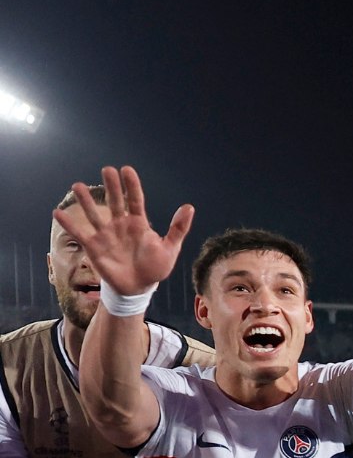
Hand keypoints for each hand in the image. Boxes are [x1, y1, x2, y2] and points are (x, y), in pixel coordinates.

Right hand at [51, 167, 193, 294]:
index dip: (131, 185)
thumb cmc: (155, 267)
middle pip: (115, 202)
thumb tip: (189, 207)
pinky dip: (69, 224)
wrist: (138, 287)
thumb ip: (178, 228)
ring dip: (86, 201)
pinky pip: (80, 233)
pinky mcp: (94, 247)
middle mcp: (120, 225)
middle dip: (111, 186)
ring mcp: (106, 235)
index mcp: (139, 223)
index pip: (135, 200)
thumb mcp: (170, 248)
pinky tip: (58, 212)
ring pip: (95, 214)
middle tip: (107, 169)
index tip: (127, 170)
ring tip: (77, 185)